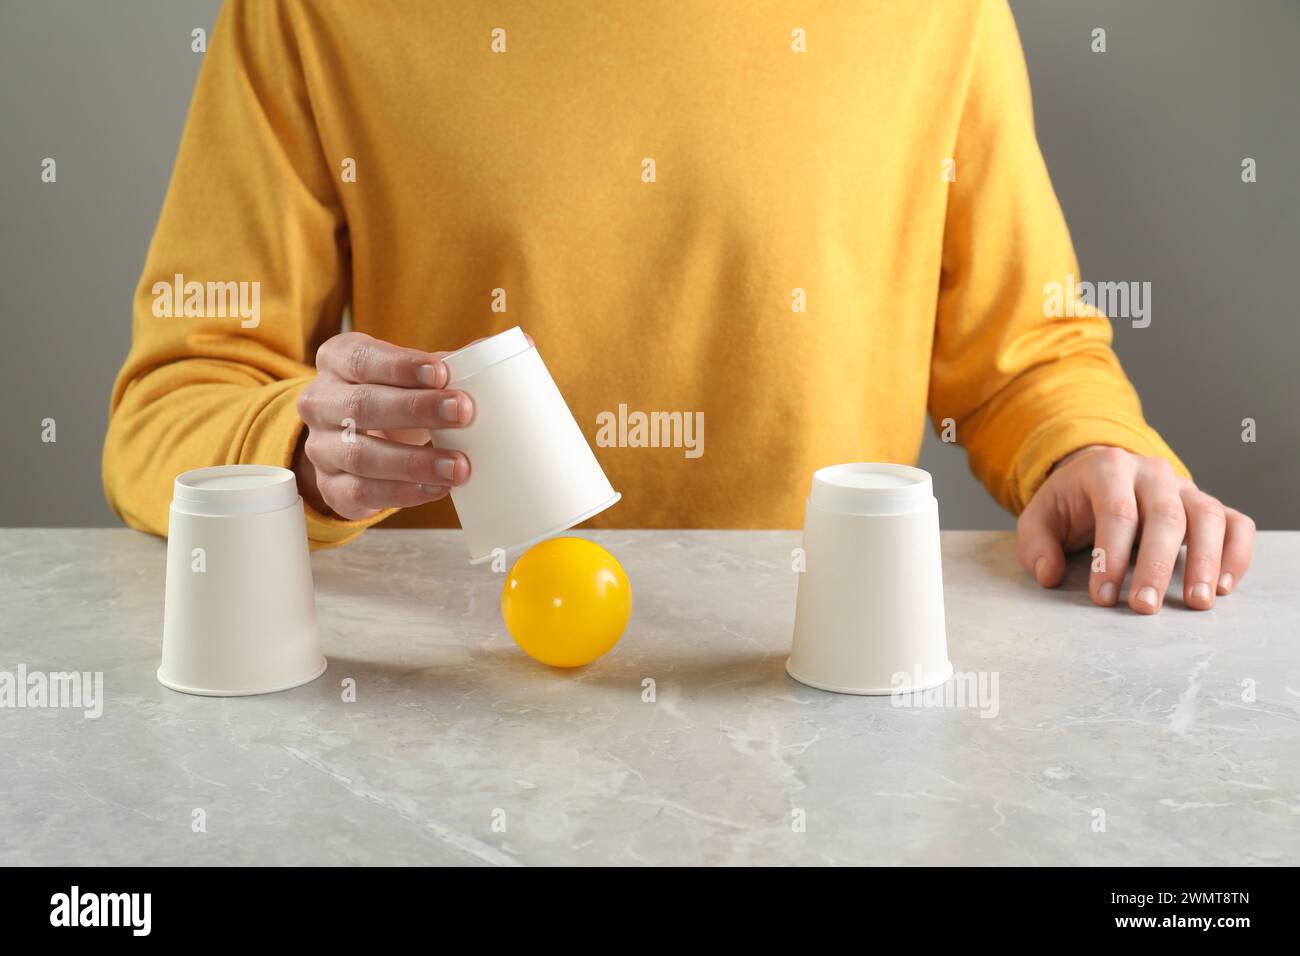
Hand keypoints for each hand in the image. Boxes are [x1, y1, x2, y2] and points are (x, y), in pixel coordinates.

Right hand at [293, 331, 473, 518]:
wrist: (356, 444)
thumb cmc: (392, 398)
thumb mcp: (411, 376)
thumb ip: (448, 364)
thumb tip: (502, 348)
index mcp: (337, 360)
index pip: (361, 358)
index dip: (400, 366)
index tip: (442, 373)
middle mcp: (320, 402)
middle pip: (362, 405)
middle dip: (416, 409)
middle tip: (463, 413)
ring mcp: (321, 448)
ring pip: (361, 455)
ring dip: (414, 462)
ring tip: (459, 466)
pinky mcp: (331, 487)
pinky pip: (361, 493)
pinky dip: (402, 493)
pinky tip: (436, 489)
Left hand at [1016, 445, 1254, 613]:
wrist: (1098, 475)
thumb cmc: (1071, 502)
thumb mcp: (1040, 517)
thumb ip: (1036, 544)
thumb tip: (1049, 574)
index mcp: (1108, 469)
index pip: (1117, 512)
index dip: (1111, 556)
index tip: (1104, 596)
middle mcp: (1153, 473)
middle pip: (1165, 516)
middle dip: (1156, 565)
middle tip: (1145, 607)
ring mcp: (1185, 487)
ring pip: (1208, 516)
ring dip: (1206, 561)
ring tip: (1197, 603)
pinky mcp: (1208, 504)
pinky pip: (1236, 524)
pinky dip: (1236, 553)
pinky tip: (1223, 587)